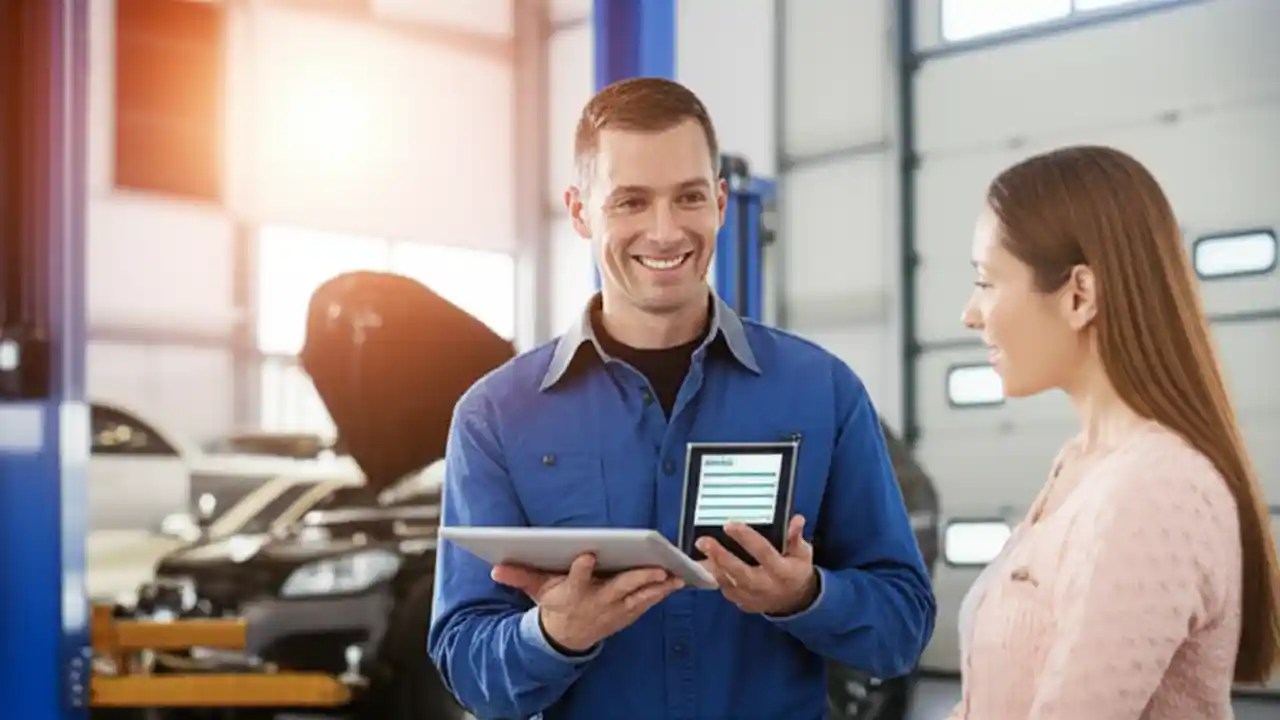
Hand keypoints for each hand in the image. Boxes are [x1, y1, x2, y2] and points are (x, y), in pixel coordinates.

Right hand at [491, 553, 683, 652]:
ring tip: (674, 574)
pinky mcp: (626, 614)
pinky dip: (661, 593)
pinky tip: (676, 582)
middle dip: (636, 578)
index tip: (588, 555)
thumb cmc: (555, 605)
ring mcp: (614, 611)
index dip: (581, 569)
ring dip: (657, 587)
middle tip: (653, 567)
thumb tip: (496, 568)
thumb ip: (519, 576)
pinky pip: (647, 604)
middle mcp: (596, 602)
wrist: (566, 638)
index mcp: (572, 593)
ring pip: (638, 597)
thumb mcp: (535, 590)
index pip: (576, 580)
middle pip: (618, 589)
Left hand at [697, 515, 818, 615]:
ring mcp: (754, 598)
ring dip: (713, 566)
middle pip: (740, 572)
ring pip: (729, 583)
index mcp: (782, 571)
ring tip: (701, 550)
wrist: (795, 600)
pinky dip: (715, 578)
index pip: (763, 552)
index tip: (730, 525)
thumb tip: (796, 520)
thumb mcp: (802, 553)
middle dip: (720, 556)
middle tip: (704, 541)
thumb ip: (796, 537)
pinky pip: (726, 591)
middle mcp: (766, 586)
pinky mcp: (744, 604)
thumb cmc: (796, 571)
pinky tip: (705, 563)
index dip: (746, 538)